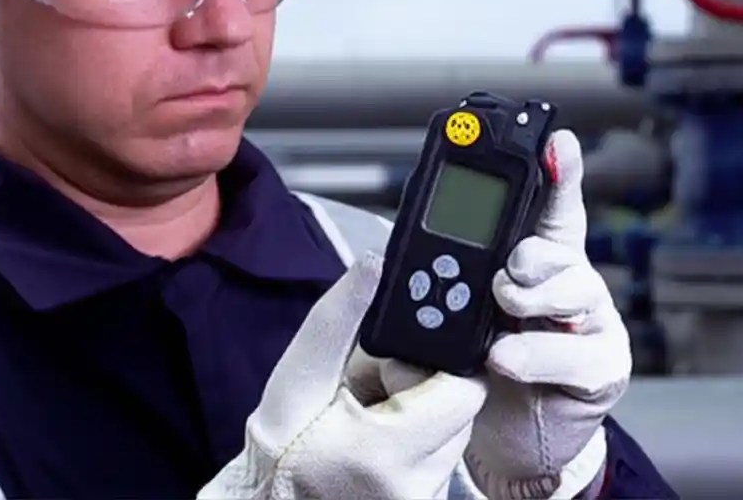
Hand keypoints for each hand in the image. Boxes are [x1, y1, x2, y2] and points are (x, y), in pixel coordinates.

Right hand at [199, 250, 487, 499]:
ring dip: (419, 412)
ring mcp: (424, 499)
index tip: (396, 361)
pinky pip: (439, 459)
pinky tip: (375, 442)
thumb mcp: (297, 379)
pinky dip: (415, 441)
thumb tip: (375, 266)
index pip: (465, 388)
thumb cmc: (277, 451)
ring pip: (451, 432)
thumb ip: (339, 320)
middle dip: (422, 385)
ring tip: (368, 418)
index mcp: (388, 453)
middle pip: (460, 408)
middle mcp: (418, 486)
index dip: (437, 362)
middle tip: (370, 390)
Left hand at [463, 129, 630, 498]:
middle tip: (506, 264)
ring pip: (576, 289)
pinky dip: (538, 352)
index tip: (555, 140)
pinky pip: (578, 352)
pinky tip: (508, 356)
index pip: (546, 208)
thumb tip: (390, 281)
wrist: (506, 440)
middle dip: (529, 248)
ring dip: (533, 296)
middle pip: (559, 245)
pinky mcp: (600, 366)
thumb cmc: (478, 371)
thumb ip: (427, 299)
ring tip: (503, 306)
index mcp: (530, 260)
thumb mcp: (444, 325)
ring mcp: (588, 322)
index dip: (556, 173)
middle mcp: (565, 282)